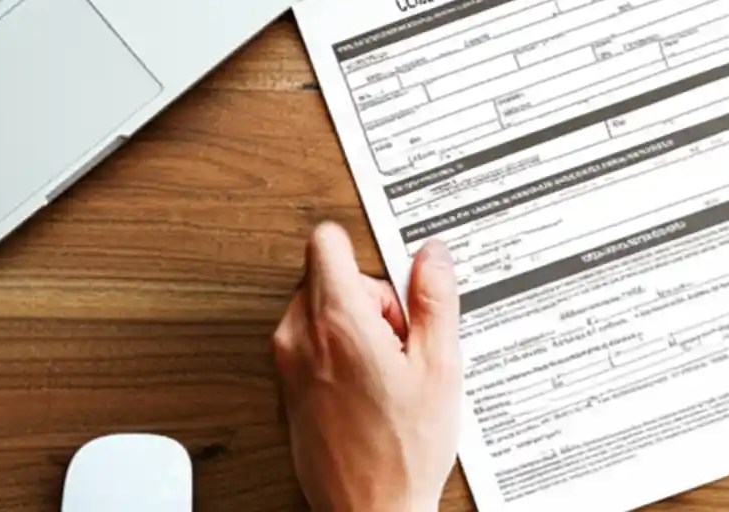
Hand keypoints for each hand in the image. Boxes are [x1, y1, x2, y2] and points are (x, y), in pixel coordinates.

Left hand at [273, 223, 460, 511]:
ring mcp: (288, 366)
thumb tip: (432, 256)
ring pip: (320, 312)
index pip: (326, 242)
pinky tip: (373, 390)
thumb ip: (435, 299)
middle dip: (369, 299)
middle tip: (401, 341)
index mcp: (336, 322)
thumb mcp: (440, 366)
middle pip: (329, 278)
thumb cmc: (402, 451)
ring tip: (389, 370)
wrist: (371, 510)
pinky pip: (313, 346)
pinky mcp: (287, 389)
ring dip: (355, 328)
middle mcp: (299, 339)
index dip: (366, 254)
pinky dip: (341, 356)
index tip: (392, 280)